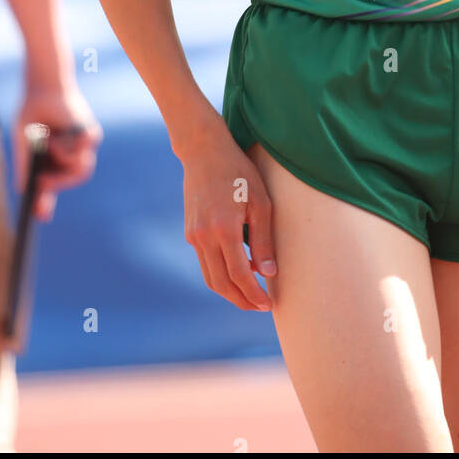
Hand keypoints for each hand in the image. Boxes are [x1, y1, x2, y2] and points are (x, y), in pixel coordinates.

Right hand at [13, 85, 101, 220]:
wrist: (42, 91)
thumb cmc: (33, 117)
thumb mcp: (25, 146)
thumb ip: (25, 168)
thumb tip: (25, 193)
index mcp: (55, 162)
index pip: (54, 186)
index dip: (48, 203)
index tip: (39, 217)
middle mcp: (71, 155)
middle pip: (73, 178)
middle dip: (57, 184)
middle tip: (41, 182)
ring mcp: (83, 146)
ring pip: (82, 168)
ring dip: (62, 160)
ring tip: (49, 144)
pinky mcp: (91, 134)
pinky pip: (85, 150)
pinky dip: (67, 145)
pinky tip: (57, 134)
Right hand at [179, 117, 276, 312]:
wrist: (204, 152)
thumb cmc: (239, 172)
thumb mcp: (260, 202)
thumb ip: (263, 239)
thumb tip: (268, 273)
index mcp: (224, 229)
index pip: (240, 275)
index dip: (254, 294)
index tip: (268, 304)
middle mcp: (204, 236)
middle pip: (221, 284)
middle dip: (241, 300)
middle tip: (260, 307)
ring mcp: (194, 236)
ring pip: (210, 277)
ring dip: (229, 292)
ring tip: (250, 296)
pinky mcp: (190, 232)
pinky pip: (205, 263)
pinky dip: (220, 274)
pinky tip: (238, 272)